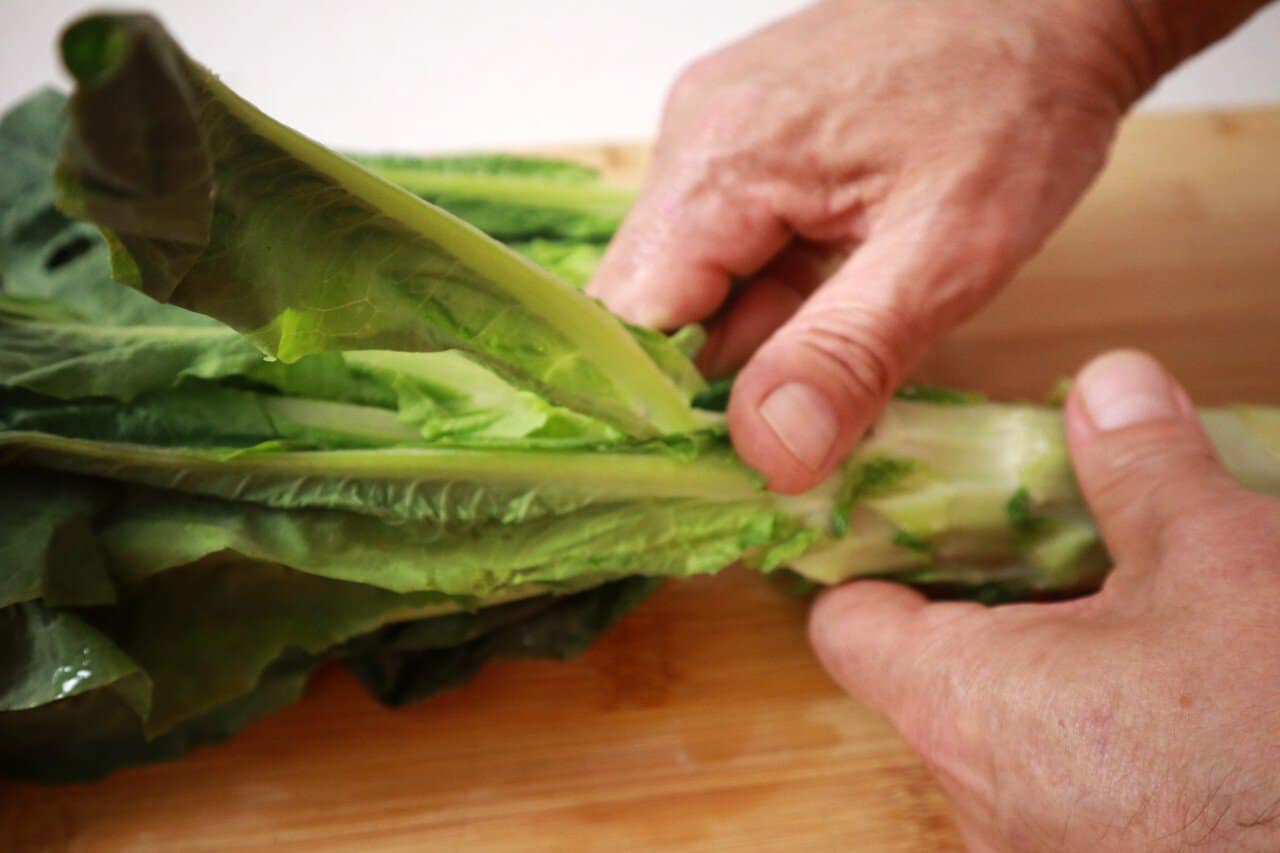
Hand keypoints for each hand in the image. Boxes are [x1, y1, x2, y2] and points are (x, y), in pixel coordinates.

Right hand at [590, 0, 1152, 491]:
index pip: (631, 320)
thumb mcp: (948, 249)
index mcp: (719, 161)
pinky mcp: (752, 141)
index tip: (732, 472)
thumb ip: (847, 353)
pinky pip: (733, 245)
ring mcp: (718, 133)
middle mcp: (694, 139)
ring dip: (761, 340)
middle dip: (727, 379)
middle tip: (811, 429)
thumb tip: (766, 453)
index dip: (671, 409)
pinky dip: (778, 298)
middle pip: (657, 306)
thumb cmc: (1020, 101)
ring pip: (698, 282)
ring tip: (847, 356)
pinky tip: (842, 306)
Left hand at [809, 351, 1279, 850]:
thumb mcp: (1218, 563)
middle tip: (1048, 545)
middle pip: (930, 673)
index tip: (908, 518)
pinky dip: (1097, 733)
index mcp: (963, 701)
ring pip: (1002, 731)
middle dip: (990, 601)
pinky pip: (1062, 784)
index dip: (871, 560)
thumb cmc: (1272, 733)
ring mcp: (1032, 846)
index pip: (847, 624)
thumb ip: (1142, 469)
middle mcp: (975, 793)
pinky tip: (1172, 695)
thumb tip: (1108, 387)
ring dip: (1050, 669)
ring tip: (1125, 614)